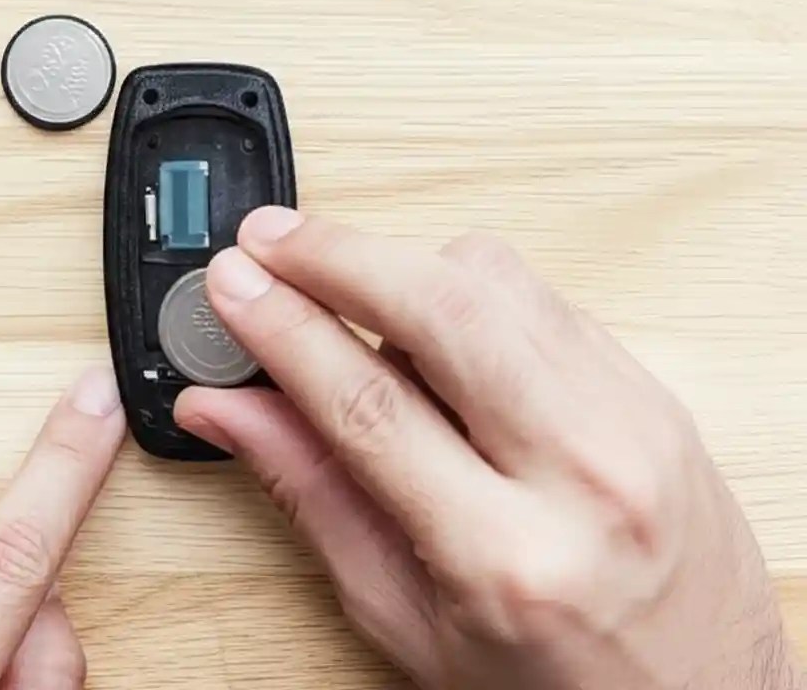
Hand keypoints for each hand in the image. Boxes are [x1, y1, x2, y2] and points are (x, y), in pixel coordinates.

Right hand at [176, 207, 801, 689]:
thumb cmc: (557, 688)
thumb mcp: (407, 618)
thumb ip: (313, 497)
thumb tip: (229, 410)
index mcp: (508, 555)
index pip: (369, 404)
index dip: (283, 331)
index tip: (232, 286)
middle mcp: (587, 473)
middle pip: (446, 309)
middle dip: (340, 254)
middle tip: (270, 240)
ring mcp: (636, 422)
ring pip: (501, 282)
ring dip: (403, 264)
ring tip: (342, 290)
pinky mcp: (655, 394)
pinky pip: (545, 300)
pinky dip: (468, 292)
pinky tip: (429, 327)